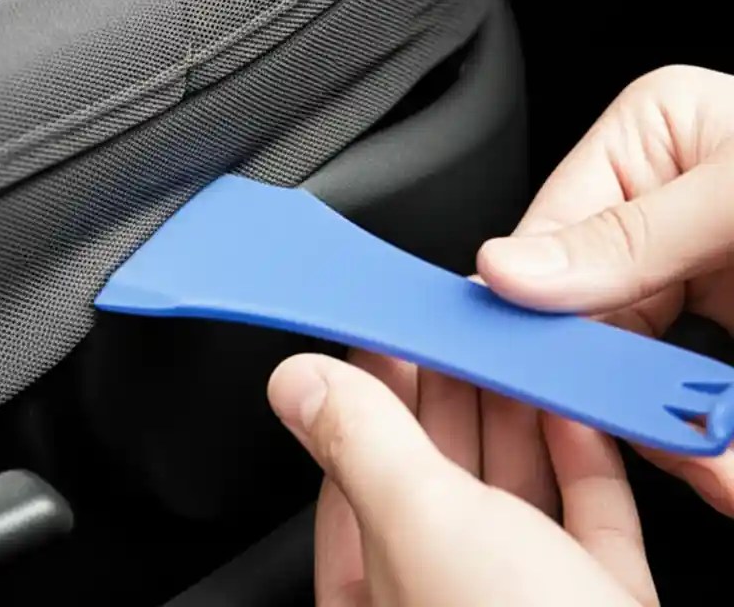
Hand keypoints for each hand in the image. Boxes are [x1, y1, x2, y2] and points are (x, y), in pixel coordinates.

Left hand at [268, 353, 657, 606]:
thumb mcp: (419, 524)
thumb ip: (361, 443)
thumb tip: (299, 382)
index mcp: (377, 588)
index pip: (354, 468)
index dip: (366, 394)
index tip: (383, 331)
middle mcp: (445, 593)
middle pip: (437, 469)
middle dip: (447, 387)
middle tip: (458, 320)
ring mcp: (525, 599)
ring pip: (514, 488)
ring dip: (516, 410)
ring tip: (515, 345)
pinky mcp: (598, 601)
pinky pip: (588, 520)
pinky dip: (582, 459)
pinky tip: (575, 410)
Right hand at [478, 65, 733, 514]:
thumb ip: (632, 238)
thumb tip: (511, 268)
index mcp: (652, 137)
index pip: (552, 230)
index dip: (539, 306)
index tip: (537, 368)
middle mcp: (660, 201)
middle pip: (590, 303)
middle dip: (618, 377)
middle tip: (641, 425)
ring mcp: (693, 267)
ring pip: (637, 356)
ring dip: (666, 414)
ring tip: (713, 452)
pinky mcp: (721, 323)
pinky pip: (686, 383)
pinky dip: (703, 426)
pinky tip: (719, 448)